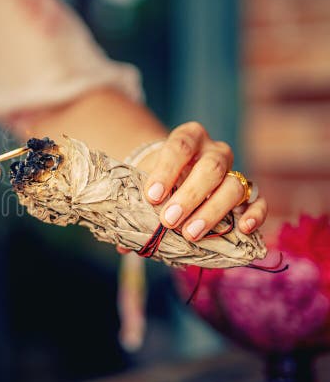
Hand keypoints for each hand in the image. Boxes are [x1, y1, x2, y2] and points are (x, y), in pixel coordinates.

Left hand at [141, 122, 266, 240]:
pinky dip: (255, 214)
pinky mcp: (249, 191)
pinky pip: (258, 200)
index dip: (166, 171)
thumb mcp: (146, 183)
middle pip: (211, 168)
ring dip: (212, 211)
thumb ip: (136, 206)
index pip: (180, 146)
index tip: (152, 196)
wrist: (177, 175)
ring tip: (190, 233)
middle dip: (189, 196)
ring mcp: (234, 170)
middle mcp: (214, 151)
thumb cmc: (159, 180)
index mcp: (188, 138)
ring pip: (234, 185)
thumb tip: (123, 244)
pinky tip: (242, 228)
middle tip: (169, 220)